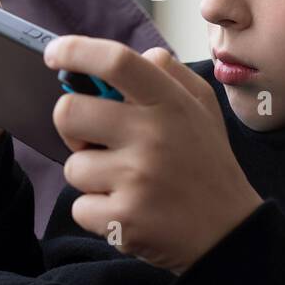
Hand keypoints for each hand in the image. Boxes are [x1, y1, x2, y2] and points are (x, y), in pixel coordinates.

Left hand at [43, 35, 262, 275]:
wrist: (230, 235)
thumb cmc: (207, 166)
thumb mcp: (203, 108)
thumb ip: (170, 74)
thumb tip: (135, 56)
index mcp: (170, 103)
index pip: (115, 61)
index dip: (76, 50)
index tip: (54, 54)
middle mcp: (152, 136)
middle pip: (68, 112)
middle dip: (71, 127)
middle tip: (93, 139)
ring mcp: (136, 179)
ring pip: (73, 166)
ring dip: (92, 177)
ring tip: (128, 184)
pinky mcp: (123, 220)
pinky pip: (80, 206)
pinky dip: (97, 212)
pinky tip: (129, 211)